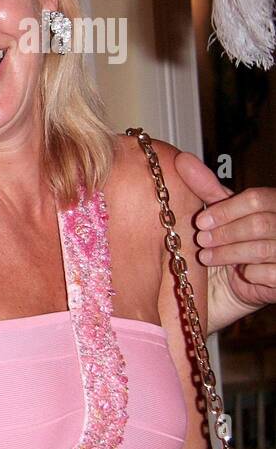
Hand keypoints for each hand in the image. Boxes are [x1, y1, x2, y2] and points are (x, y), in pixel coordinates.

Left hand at [174, 151, 275, 331]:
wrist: (224, 289)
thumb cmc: (223, 246)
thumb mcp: (216, 215)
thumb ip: (205, 189)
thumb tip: (182, 159)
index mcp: (272, 205)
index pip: (256, 198)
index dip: (226, 210)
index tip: (199, 223)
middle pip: (261, 222)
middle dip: (225, 233)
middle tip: (201, 241)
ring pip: (264, 247)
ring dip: (229, 253)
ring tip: (206, 258)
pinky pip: (273, 273)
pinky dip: (251, 274)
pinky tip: (238, 275)